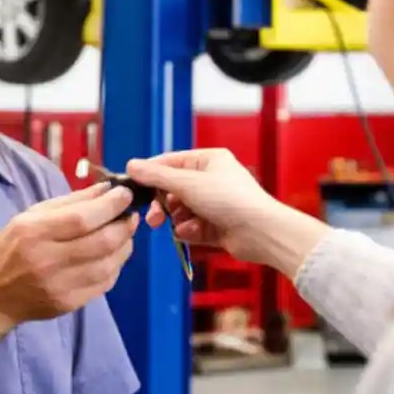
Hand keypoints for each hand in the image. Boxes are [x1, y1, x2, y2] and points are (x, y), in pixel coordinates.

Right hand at [0, 183, 137, 323]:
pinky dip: (115, 266)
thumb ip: (70, 201)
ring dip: (125, 246)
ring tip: (124, 234)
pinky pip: (105, 283)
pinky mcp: (69, 304)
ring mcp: (60, 286)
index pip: (83, 218)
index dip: (111, 205)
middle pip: (102, 242)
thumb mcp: (31, 215)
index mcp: (35, 232)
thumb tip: (107, 189)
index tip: (126, 195)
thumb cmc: (12, 247)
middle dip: (124, 225)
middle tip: (131, 215)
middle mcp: (48, 260)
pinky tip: (112, 255)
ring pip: (109, 265)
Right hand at [127, 148, 298, 265]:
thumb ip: (157, 176)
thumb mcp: (188, 184)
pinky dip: (189, 231)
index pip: (171, 162)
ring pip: (180, 211)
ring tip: (178, 226)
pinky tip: (194, 232)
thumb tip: (132, 166)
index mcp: (209, 161)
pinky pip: (191, 227)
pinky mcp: (216, 226)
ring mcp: (214, 204)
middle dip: (163, 204)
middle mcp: (211, 180)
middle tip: (154, 216)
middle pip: (173, 189)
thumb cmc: (233, 201)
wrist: (261, 232)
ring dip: (177, 219)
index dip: (151, 173)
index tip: (133, 185)